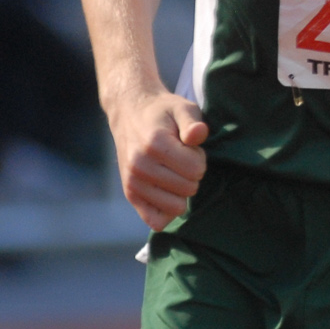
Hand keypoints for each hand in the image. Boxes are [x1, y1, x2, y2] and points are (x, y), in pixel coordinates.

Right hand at [107, 88, 207, 230]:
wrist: (130, 113)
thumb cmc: (163, 112)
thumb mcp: (182, 107)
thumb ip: (193, 122)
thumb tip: (198, 134)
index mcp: (155, 144)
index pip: (196, 170)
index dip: (199, 158)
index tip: (189, 147)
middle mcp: (140, 166)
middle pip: (189, 189)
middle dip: (192, 174)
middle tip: (181, 158)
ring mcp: (133, 183)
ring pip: (176, 207)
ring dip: (181, 191)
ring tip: (173, 171)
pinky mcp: (130, 194)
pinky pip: (156, 221)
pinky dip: (167, 210)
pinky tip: (168, 192)